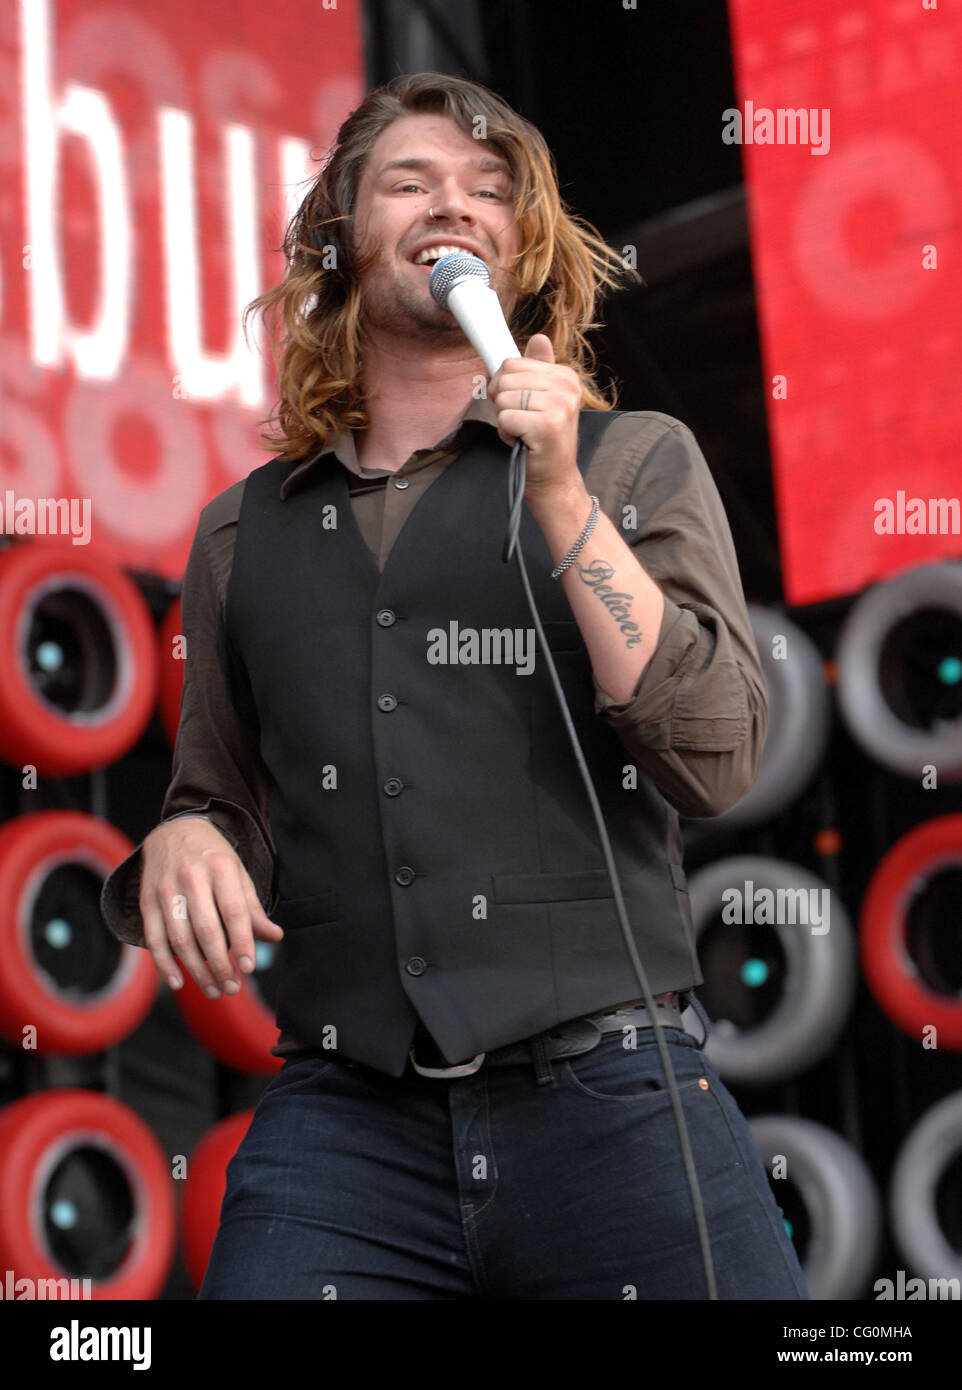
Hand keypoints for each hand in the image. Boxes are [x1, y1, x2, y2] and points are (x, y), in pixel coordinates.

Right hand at [139, 816, 283, 997]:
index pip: (234, 911)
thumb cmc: (213, 857)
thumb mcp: (238, 872)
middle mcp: (191, 878)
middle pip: (206, 930)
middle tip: (233, 987)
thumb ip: (252, 907)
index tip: (249, 968)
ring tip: (214, 990)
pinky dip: (164, 964)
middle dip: (220, 964)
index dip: (243, 942)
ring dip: (196, 971)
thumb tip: (275, 936)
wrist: (174, 829)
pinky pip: (154, 938)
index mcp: (220, 868)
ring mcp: (166, 890)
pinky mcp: (147, 901)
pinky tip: (178, 982)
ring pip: (180, 939)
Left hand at [488, 334, 583, 502]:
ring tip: (524, 432)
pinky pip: (504, 418)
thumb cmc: (542, 439)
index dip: (505, 386)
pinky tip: (523, 442)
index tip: (521, 405)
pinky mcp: (547, 425)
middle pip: (505, 377)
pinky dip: (506, 434)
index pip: (512, 362)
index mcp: (566, 376)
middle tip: (521, 422)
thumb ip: (538, 368)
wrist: (554, 479)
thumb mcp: (541, 398)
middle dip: (503, 403)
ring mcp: (559, 405)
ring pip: (503, 399)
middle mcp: (567, 387)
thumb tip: (539, 338)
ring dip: (505, 420)